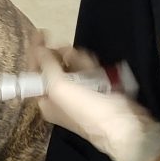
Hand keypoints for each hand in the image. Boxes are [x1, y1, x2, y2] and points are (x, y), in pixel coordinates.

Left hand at [31, 46, 159, 160]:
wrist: (125, 127)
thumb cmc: (88, 110)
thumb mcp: (60, 88)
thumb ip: (47, 67)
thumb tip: (39, 50)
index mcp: (46, 101)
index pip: (34, 72)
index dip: (36, 52)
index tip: (41, 33)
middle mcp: (60, 98)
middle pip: (54, 66)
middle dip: (62, 56)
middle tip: (69, 51)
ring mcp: (79, 94)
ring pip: (73, 66)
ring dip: (79, 60)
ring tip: (88, 63)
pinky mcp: (97, 89)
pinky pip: (89, 71)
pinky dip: (91, 66)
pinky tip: (97, 67)